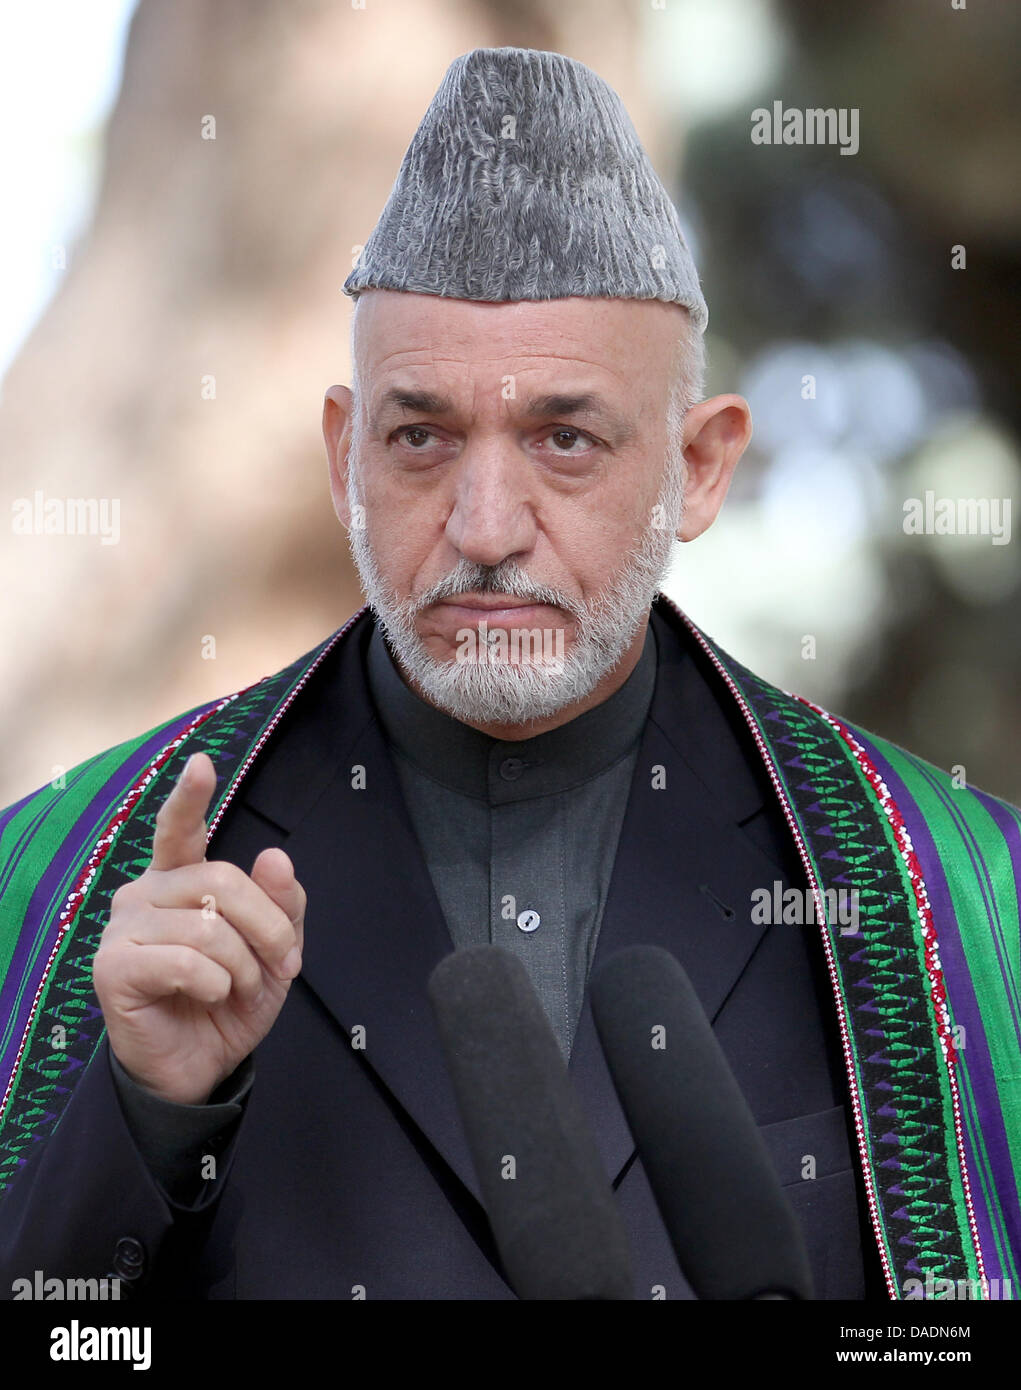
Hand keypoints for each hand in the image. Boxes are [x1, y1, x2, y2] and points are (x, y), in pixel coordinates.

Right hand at [92, 752, 305, 1104]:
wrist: (202, 1064)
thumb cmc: (232, 998)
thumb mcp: (275, 949)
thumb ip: (282, 902)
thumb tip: (273, 856)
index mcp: (180, 878)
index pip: (180, 827)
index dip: (190, 795)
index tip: (201, 763)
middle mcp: (146, 892)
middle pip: (222, 880)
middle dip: (268, 928)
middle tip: (282, 965)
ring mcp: (123, 927)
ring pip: (209, 927)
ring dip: (244, 967)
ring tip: (237, 989)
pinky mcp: (113, 967)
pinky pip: (189, 962)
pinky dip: (218, 985)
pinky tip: (209, 998)